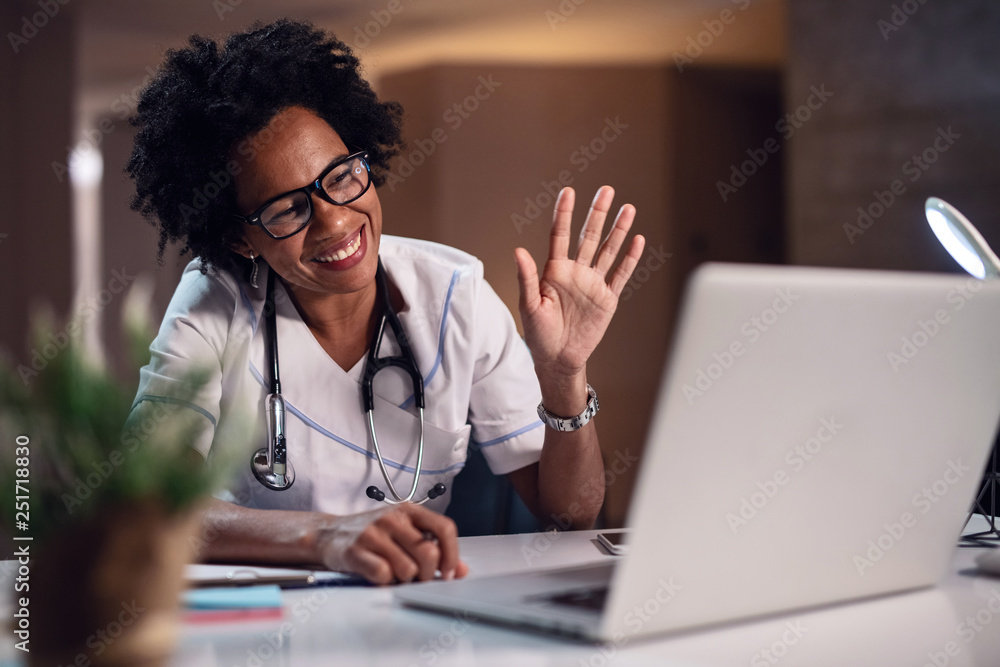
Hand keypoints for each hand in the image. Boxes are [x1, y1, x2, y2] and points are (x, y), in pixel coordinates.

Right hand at [313, 503, 468, 584]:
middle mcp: (392, 518)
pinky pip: (384, 576)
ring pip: (408, 569)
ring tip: (394, 572)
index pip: (444, 528)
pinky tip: (378, 574)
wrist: (328, 533)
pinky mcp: (356, 551)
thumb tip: (461, 569)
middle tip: (418, 576)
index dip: (452, 554)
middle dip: (428, 573)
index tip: (449, 572)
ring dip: (404, 579)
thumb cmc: (372, 534)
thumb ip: (433, 546)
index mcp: (409, 510)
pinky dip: (385, 581)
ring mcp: (373, 533)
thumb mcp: (404, 532)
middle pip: (429, 553)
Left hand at [514, 186, 644, 380]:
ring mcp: (593, 283)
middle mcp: (576, 272)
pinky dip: (630, 258)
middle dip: (597, 213)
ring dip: (618, 230)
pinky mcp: (608, 298)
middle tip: (607, 190)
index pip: (560, 235)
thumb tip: (518, 250)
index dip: (564, 213)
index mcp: (554, 271)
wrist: (559, 359)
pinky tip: (637, 240)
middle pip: (588, 236)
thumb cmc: (538, 334)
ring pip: (608, 250)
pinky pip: (621, 274)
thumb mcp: (529, 305)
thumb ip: (526, 277)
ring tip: (628, 208)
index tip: (568, 192)